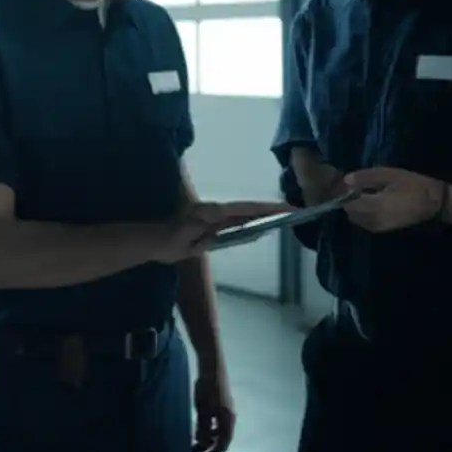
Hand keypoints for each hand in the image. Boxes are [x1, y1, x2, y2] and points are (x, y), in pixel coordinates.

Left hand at [153, 201, 292, 263]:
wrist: (157, 244)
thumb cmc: (170, 239)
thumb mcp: (186, 233)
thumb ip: (202, 225)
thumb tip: (220, 213)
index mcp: (214, 212)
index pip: (246, 208)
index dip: (266, 208)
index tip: (286, 207)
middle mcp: (218, 213)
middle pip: (249, 210)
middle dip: (271, 210)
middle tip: (294, 212)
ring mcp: (216, 220)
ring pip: (244, 217)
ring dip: (263, 217)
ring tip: (285, 218)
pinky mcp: (213, 229)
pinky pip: (237, 227)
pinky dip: (250, 226)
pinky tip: (260, 230)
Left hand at [192, 361, 235, 451]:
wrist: (211, 365)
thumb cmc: (207, 388)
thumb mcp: (202, 410)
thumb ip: (203, 428)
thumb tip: (203, 445)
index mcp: (228, 420)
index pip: (223, 445)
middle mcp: (230, 417)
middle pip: (222, 439)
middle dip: (209, 447)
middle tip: (195, 451)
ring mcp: (227, 409)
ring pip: (219, 430)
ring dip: (208, 438)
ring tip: (194, 440)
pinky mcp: (221, 403)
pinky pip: (217, 421)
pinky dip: (209, 428)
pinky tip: (198, 426)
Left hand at [342, 167, 447, 231]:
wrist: (435, 204)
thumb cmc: (413, 186)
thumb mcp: (390, 175)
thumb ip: (366, 177)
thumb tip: (345, 180)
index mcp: (374, 206)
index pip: (347, 203)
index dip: (345, 194)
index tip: (349, 184)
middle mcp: (373, 220)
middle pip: (350, 213)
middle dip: (350, 201)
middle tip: (358, 188)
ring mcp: (379, 227)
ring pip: (357, 219)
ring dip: (356, 208)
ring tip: (366, 195)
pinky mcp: (384, 229)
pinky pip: (366, 223)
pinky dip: (364, 214)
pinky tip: (373, 203)